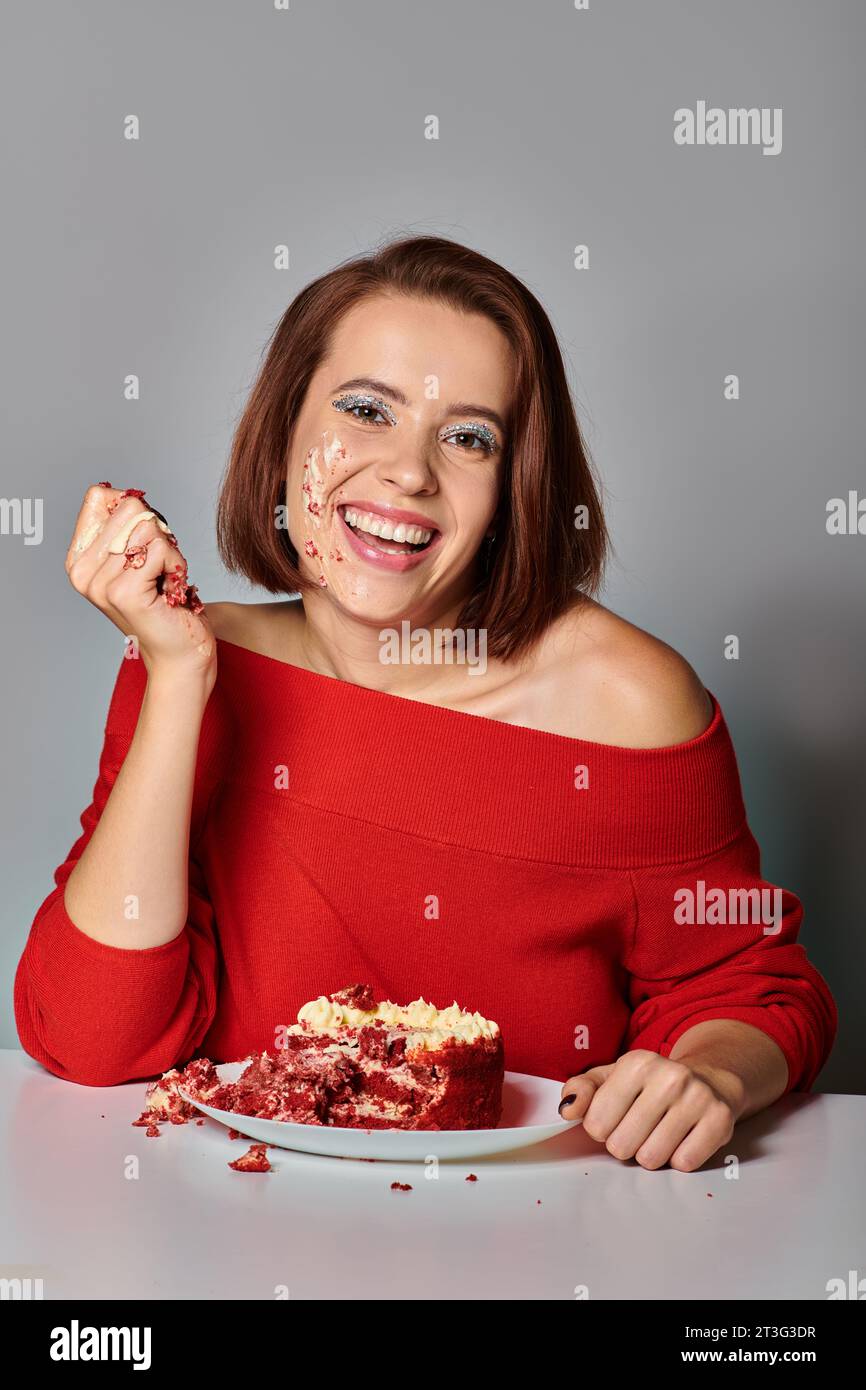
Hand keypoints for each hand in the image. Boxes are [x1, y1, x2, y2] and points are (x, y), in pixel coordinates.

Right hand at [66, 483, 215, 689]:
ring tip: (164, 581)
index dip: (134, 511)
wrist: (180, 652)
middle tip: (159, 568)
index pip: (99, 496)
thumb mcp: (140, 556)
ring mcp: (100, 583)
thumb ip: (128, 524)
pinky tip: (171, 589)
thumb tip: (130, 497)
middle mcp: (81, 571)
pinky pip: (160, 547)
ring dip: (169, 552)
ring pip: (149, 527)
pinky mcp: (124, 592)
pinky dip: (176, 564)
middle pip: (129, 507)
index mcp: (78, 558)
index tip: (144, 545)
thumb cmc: (166, 602)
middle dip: (158, 533)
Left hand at [558, 1049, 740, 1171]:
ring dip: (650, 1154)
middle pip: (622, 1145)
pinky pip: (683, 1163)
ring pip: (651, 1158)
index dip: (601, 1129)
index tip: (615, 1118)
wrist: (709, 1080)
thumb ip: (582, 1090)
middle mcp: (669, 1076)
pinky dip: (678, 1158)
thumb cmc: (650, 1085)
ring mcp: (697, 1098)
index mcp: (636, 1063)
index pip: (596, 1123)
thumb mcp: (612, 1077)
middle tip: (638, 1129)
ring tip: (659, 1134)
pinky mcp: (719, 1121)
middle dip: (625, 1144)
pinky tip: (681, 1139)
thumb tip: (567, 1110)